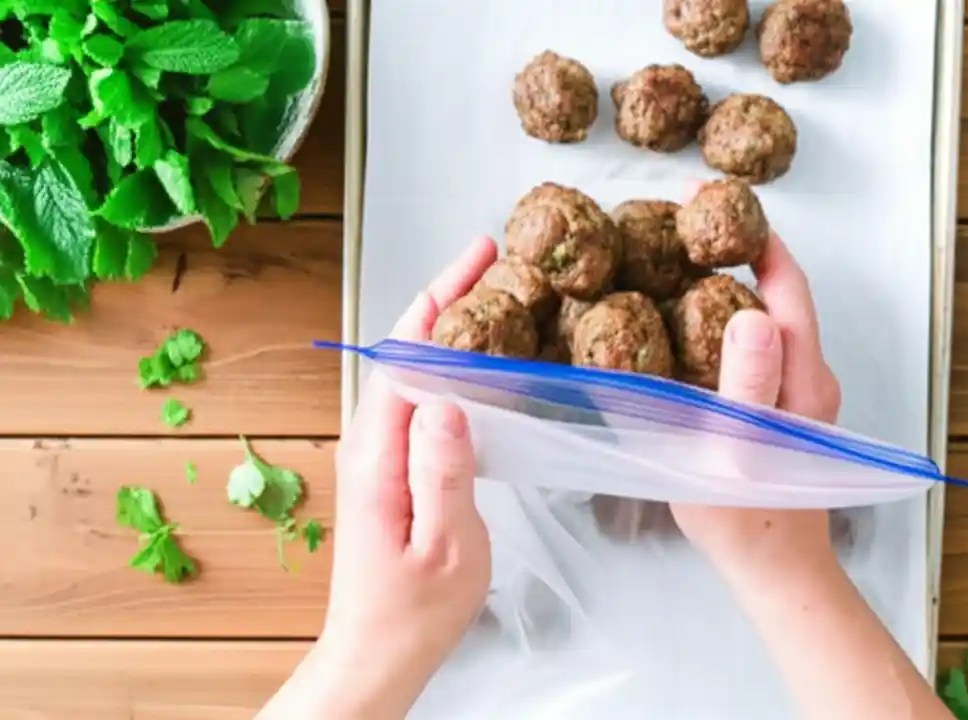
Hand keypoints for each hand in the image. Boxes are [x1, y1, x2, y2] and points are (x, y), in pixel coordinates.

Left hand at [260, 238, 497, 719]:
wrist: (377, 652)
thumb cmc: (414, 612)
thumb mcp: (446, 544)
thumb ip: (444, 470)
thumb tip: (448, 397)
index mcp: (380, 454)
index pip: (408, 352)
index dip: (443, 296)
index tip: (479, 257)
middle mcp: (370, 443)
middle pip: (407, 349)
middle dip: (450, 297)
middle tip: (499, 264)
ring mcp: (376, 454)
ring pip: (413, 370)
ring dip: (450, 328)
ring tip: (497, 300)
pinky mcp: (388, 467)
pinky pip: (418, 398)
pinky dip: (449, 366)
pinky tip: (480, 367)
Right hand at [670, 232, 843, 588]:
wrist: (774, 572)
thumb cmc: (748, 517)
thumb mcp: (737, 452)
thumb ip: (748, 384)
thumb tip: (754, 312)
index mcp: (803, 374)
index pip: (786, 280)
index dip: (752, 233)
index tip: (706, 198)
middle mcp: (808, 373)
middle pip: (776, 291)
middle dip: (730, 250)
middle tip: (672, 225)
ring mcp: (796, 390)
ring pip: (763, 317)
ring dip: (722, 284)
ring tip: (667, 262)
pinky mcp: (780, 407)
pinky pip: (751, 346)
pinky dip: (716, 320)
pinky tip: (677, 324)